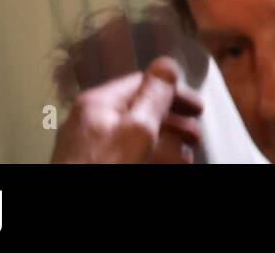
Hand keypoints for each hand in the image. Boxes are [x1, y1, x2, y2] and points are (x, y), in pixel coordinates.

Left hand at [51, 56, 203, 162]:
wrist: (77, 210)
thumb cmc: (103, 168)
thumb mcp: (138, 128)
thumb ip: (154, 95)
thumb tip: (167, 64)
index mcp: (98, 102)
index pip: (142, 82)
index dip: (175, 92)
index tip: (197, 108)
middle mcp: (90, 120)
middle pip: (140, 110)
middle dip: (174, 121)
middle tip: (195, 135)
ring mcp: (88, 145)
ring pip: (134, 135)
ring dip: (165, 142)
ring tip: (186, 156)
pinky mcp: (90, 164)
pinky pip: (124, 153)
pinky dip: (148, 155)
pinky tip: (164, 163)